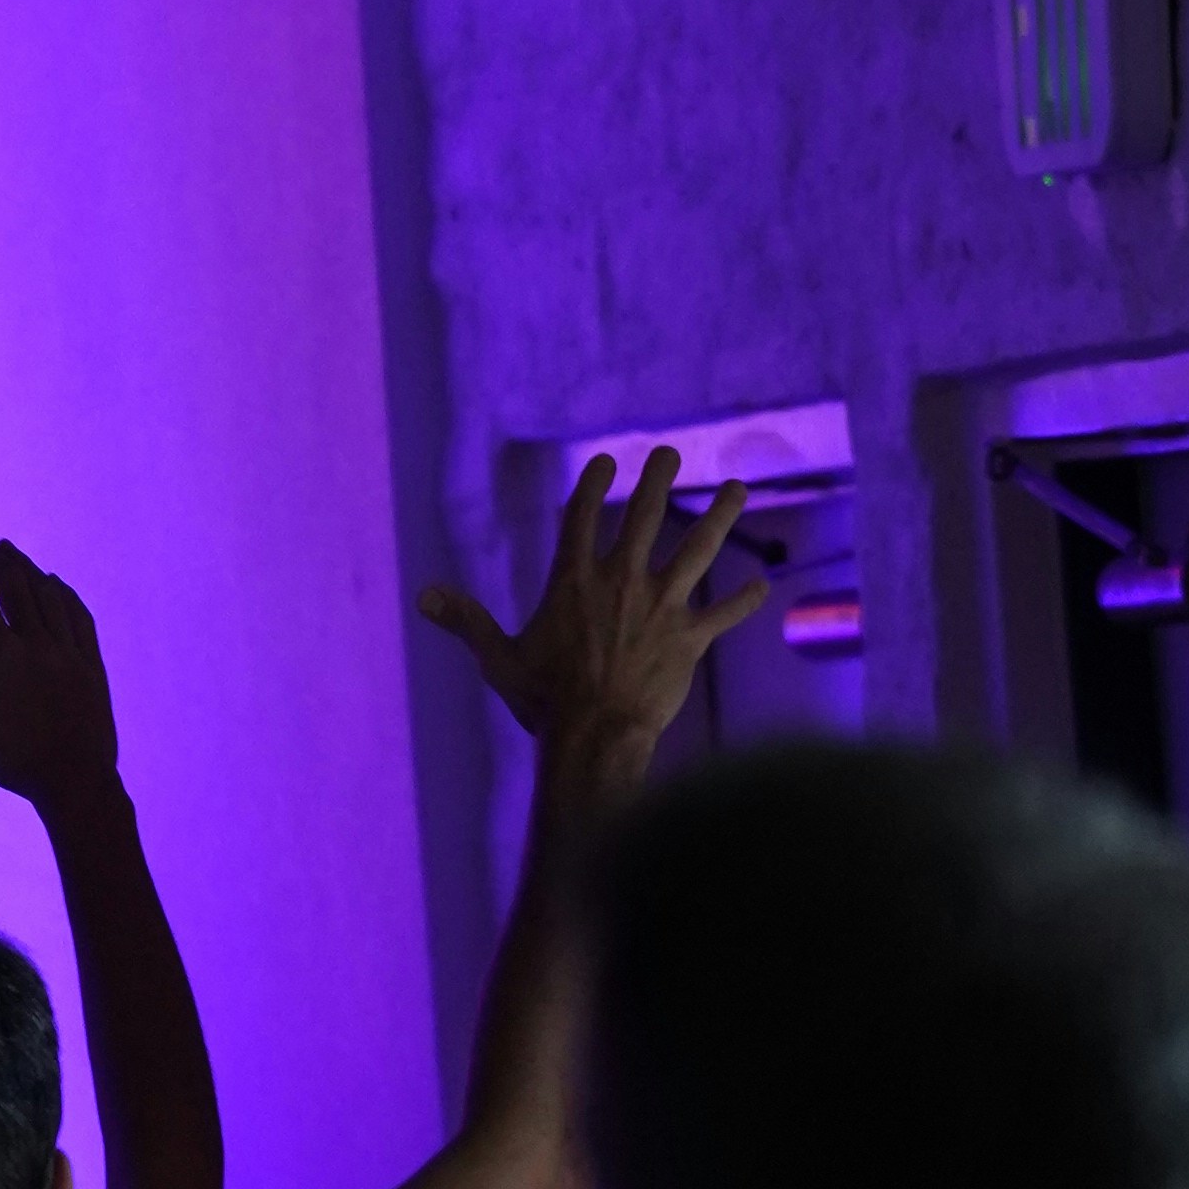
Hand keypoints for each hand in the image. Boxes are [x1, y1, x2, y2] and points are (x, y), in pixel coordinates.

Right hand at [0, 527, 123, 814]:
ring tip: (1, 549)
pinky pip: (77, 612)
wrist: (77, 784)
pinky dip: (60, 589)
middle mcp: (38, 642)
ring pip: (45, 590)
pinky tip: (52, 581)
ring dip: (21, 563)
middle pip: (10, 579)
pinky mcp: (92, 663)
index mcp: (2, 653)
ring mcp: (70, 650)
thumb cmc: (14, 759)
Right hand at [419, 452, 774, 806]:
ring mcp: (661, 608)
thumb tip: (423, 595)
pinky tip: (765, 585)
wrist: (594, 736)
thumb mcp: (497, 657)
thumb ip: (467, 620)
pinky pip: (724, 615)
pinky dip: (745, 601)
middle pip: (645, 516)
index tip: (604, 461)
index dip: (591, 485)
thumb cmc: (543, 700)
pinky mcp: (690, 641)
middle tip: (669, 453)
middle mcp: (621, 582)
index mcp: (574, 581)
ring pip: (697, 550)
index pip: (581, 517)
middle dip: (658, 479)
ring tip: (738, 488)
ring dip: (720, 517)